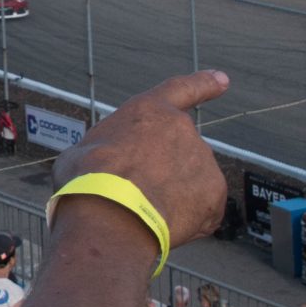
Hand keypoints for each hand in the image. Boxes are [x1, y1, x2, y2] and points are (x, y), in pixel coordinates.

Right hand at [51, 72, 228, 253]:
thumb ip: (109, 151)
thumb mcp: (83, 152)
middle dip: (164, 173)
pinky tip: (164, 225)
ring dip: (173, 197)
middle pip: (179, 151)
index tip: (222, 80)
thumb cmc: (86, 182)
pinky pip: (204, 209)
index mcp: (148, 111)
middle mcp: (181, 129)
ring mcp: (202, 160)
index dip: (203, 84)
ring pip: (191, 182)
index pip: (181, 89)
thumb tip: (105, 166)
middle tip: (136, 197)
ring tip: (144, 213)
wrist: (109, 215)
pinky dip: (189, 220)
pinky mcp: (214, 193)